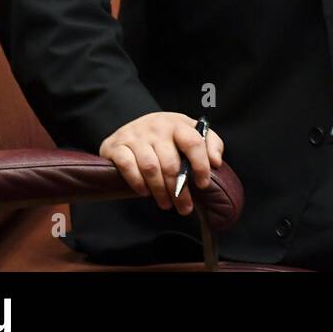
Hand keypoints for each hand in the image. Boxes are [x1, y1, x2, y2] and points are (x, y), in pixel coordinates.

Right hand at [99, 112, 224, 216]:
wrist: (131, 128)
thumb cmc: (166, 136)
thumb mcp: (190, 133)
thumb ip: (210, 144)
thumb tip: (216, 162)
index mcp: (178, 124)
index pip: (193, 143)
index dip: (200, 166)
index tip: (203, 184)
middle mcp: (157, 127)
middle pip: (171, 163)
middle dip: (179, 190)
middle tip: (184, 207)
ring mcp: (135, 135)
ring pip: (151, 168)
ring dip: (160, 191)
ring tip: (166, 204)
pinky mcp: (116, 146)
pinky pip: (129, 167)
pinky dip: (138, 183)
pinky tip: (145, 193)